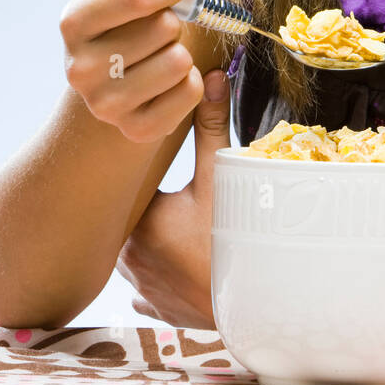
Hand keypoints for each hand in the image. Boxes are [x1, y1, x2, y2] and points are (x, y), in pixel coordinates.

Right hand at [60, 0, 204, 143]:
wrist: (119, 76)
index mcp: (73, 21)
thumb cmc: (128, 12)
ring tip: (161, 54)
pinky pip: (190, 93)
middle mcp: (80, 68)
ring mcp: (104, 104)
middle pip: (165, 27)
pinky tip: (170, 81)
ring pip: (178, 61)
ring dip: (182, 52)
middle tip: (158, 29)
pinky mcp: (135, 129)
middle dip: (173, 21)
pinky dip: (192, 83)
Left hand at [115, 68, 230, 328]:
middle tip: (182, 202)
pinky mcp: (153, 309)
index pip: (135, 186)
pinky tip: (178, 267)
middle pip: (136, 218)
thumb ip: (212, 127)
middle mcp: (129, 256)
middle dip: (155, 209)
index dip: (154, 176)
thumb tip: (213, 76)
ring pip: (136, 252)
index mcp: (140, 219)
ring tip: (183, 233)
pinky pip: (145, 287)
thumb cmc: (237, 238)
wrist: (256, 303)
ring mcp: (139, 286)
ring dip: (154, 243)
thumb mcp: (223, 178)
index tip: (170, 170)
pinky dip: (159, 277)